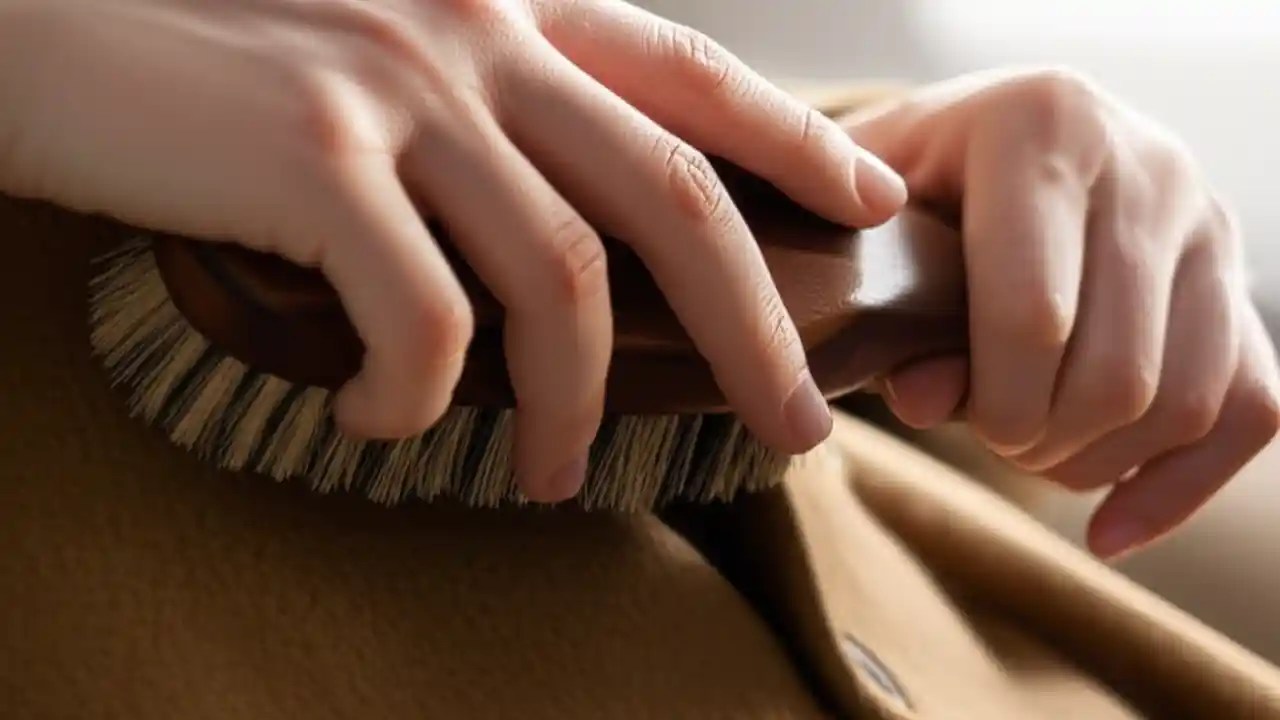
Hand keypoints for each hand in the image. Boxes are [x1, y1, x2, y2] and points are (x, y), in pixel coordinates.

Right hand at [0, 0, 907, 500]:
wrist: (43, 16)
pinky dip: (416, 396)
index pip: (689, 72)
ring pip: (558, 281)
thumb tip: (561, 237)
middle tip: (793, 423)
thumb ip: (480, 111)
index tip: (867, 201)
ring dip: (572, 404)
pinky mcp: (310, 156)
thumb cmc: (208, 47)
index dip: (794, 140)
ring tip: (547, 474)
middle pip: (670, 198)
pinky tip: (380, 421)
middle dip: (753, 324)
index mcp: (500, 10)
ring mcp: (395, 92)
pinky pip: (420, 319)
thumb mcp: (374, 52)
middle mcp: (471, 34)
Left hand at [841, 68, 1279, 557]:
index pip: (1034, 311)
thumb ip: (879, 301)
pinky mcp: (1236, 279)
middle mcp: (1145, 164)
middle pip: (1115, 372)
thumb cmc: (911, 184)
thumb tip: (922, 400)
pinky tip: (1108, 527)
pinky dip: (1178, 486)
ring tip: (1029, 451)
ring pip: (1184, 399)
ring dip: (1095, 461)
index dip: (988, 398)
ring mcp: (1206, 223)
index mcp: (1039, 126)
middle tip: (985, 434)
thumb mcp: (873, 219)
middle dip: (1036, 438)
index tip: (941, 411)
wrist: (997, 130)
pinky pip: (1249, 407)